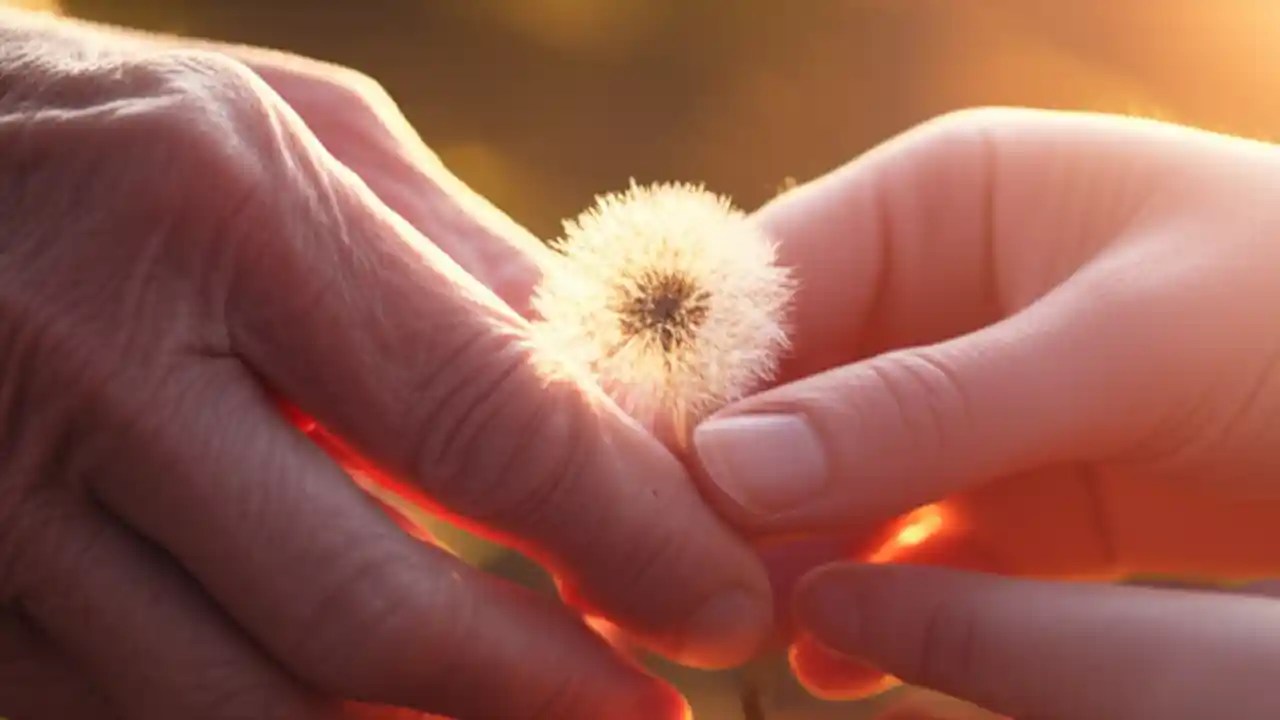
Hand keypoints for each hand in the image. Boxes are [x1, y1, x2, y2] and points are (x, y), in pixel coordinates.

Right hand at [0, 10, 770, 719]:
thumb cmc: (125, 137)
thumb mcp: (303, 137)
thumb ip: (468, 271)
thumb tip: (628, 409)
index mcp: (224, 213)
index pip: (482, 420)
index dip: (626, 538)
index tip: (722, 605)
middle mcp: (99, 369)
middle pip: (362, 608)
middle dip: (537, 689)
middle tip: (648, 714)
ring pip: (246, 709)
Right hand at [686, 108, 1279, 713]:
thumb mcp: (1125, 344)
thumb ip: (930, 405)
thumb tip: (736, 461)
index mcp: (942, 201)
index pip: (765, 282)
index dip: (692, 378)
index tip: (633, 476)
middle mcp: (930, 295)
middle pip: (779, 392)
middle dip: (723, 484)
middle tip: (665, 578)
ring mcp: (957, 404)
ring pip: (823, 481)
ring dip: (776, 552)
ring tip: (731, 631)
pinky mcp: (999, 500)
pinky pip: (896, 548)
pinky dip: (856, 601)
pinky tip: (821, 657)